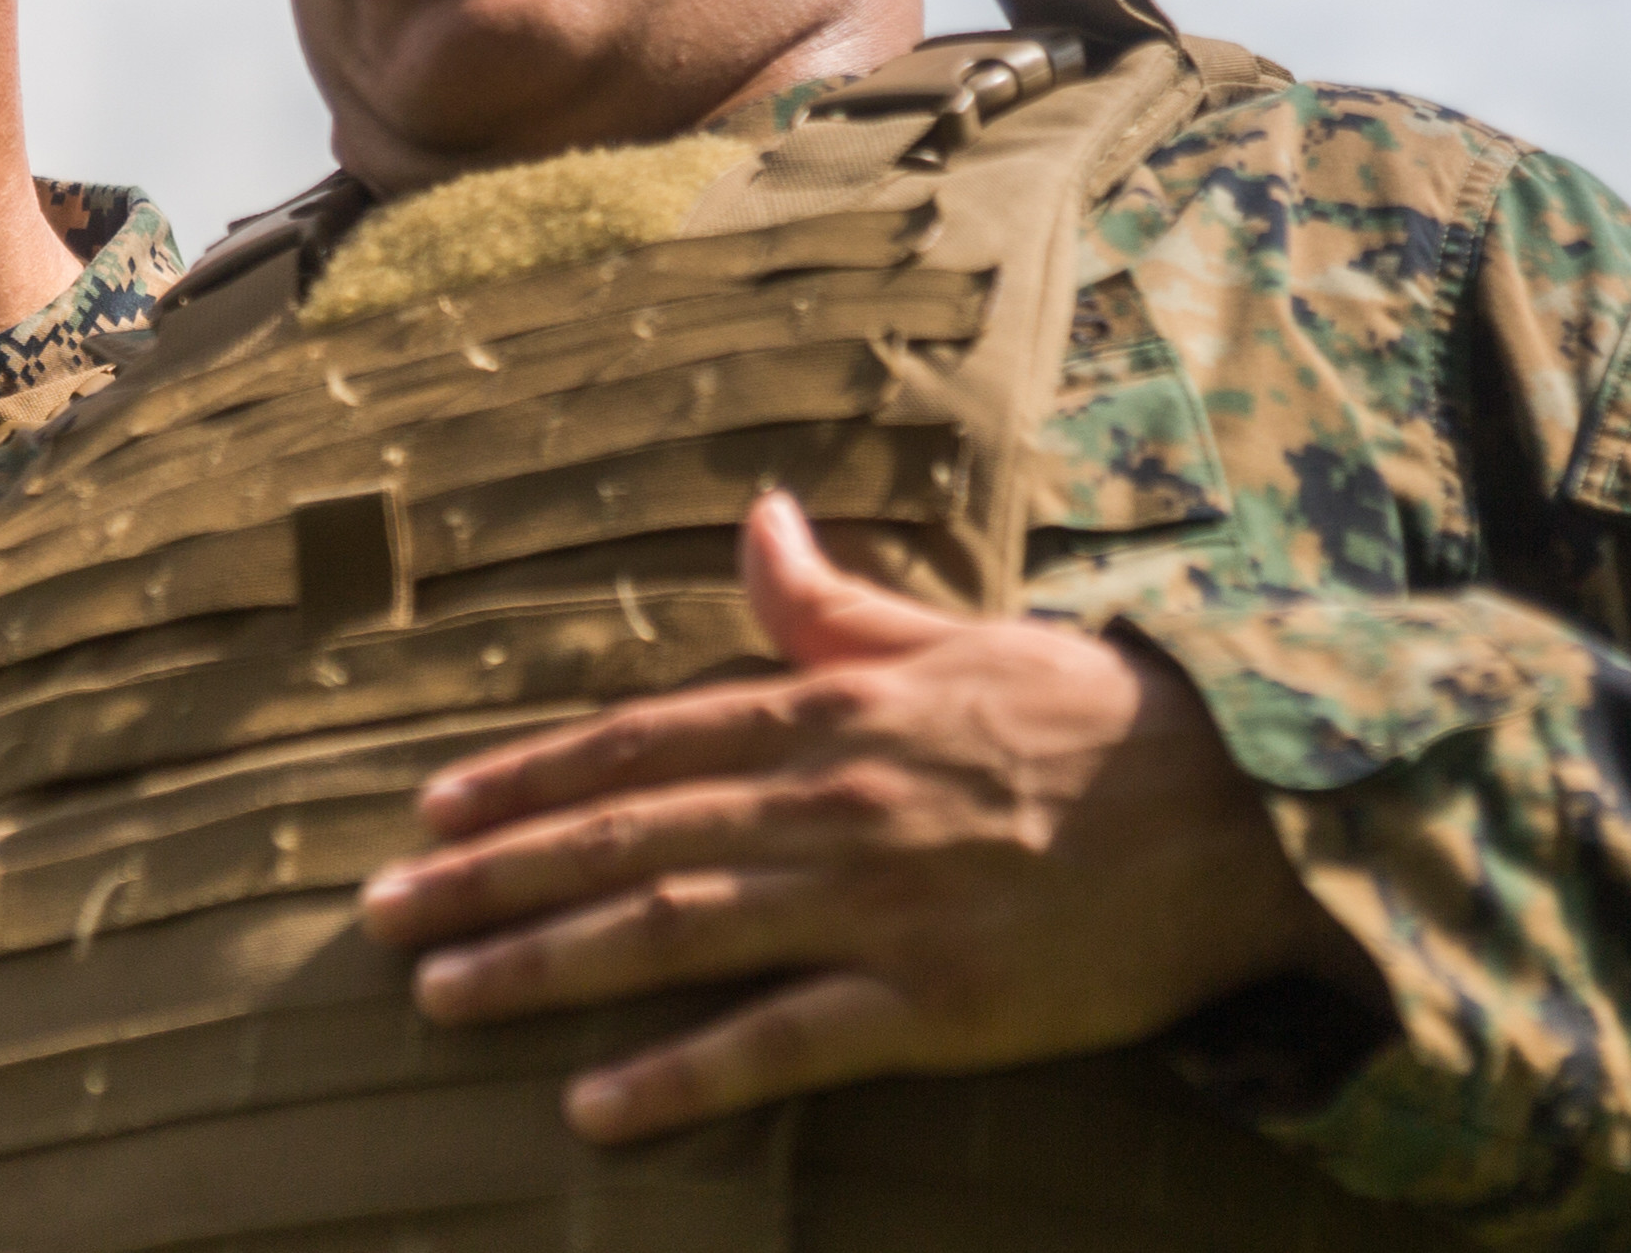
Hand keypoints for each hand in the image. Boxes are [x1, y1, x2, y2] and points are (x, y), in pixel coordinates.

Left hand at [358, 492, 1375, 1143]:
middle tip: (379, 919)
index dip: (525, 780)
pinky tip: (592, 1107)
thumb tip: (757, 524)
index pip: (638, 744)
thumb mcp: (953, 641)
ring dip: (544, 966)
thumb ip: (833, 606)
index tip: (429, 815)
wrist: (1251, 808)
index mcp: (828, 713)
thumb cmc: (1096, 719)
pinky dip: (681, 1075)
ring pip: (671, 935)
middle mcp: (827, 802)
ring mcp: (875, 905)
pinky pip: (782, 1045)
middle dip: (489, 877)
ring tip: (442, 996)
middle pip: (623, 841)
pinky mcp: (933, 1002)